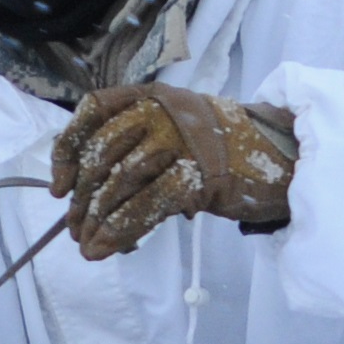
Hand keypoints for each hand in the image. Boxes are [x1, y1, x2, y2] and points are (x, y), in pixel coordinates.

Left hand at [51, 84, 297, 258]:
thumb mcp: (178, 137)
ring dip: (97, 219)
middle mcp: (164, 109)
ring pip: (121, 181)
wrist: (286, 161)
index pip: (95, 110)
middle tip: (75, 227)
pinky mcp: (201, 173)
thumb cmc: (226, 153)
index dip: (68, 149)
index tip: (58, 186)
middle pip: (103, 150)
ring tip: (87, 245)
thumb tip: (88, 199)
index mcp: (154, 95)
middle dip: (82, 196)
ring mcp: (184, 140)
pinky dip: (121, 229)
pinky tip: (108, 247)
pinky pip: (148, 204)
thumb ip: (138, 152)